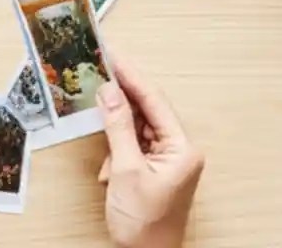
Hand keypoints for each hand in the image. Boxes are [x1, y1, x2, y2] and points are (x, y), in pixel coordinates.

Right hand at [97, 60, 204, 247]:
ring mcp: (168, 161)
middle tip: (102, 67)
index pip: (154, 101)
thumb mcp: (125, 171)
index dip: (132, 76)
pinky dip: (118, 147)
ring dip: (117, 125)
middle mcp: (180, 150)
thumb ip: (118, 128)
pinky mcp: (156, 170)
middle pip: (148, 110)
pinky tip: (107, 163)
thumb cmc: (144, 225)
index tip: (114, 56)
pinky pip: (135, 145)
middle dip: (123, 94)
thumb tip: (110, 93)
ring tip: (99, 108)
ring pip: (139, 127)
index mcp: (182, 148)